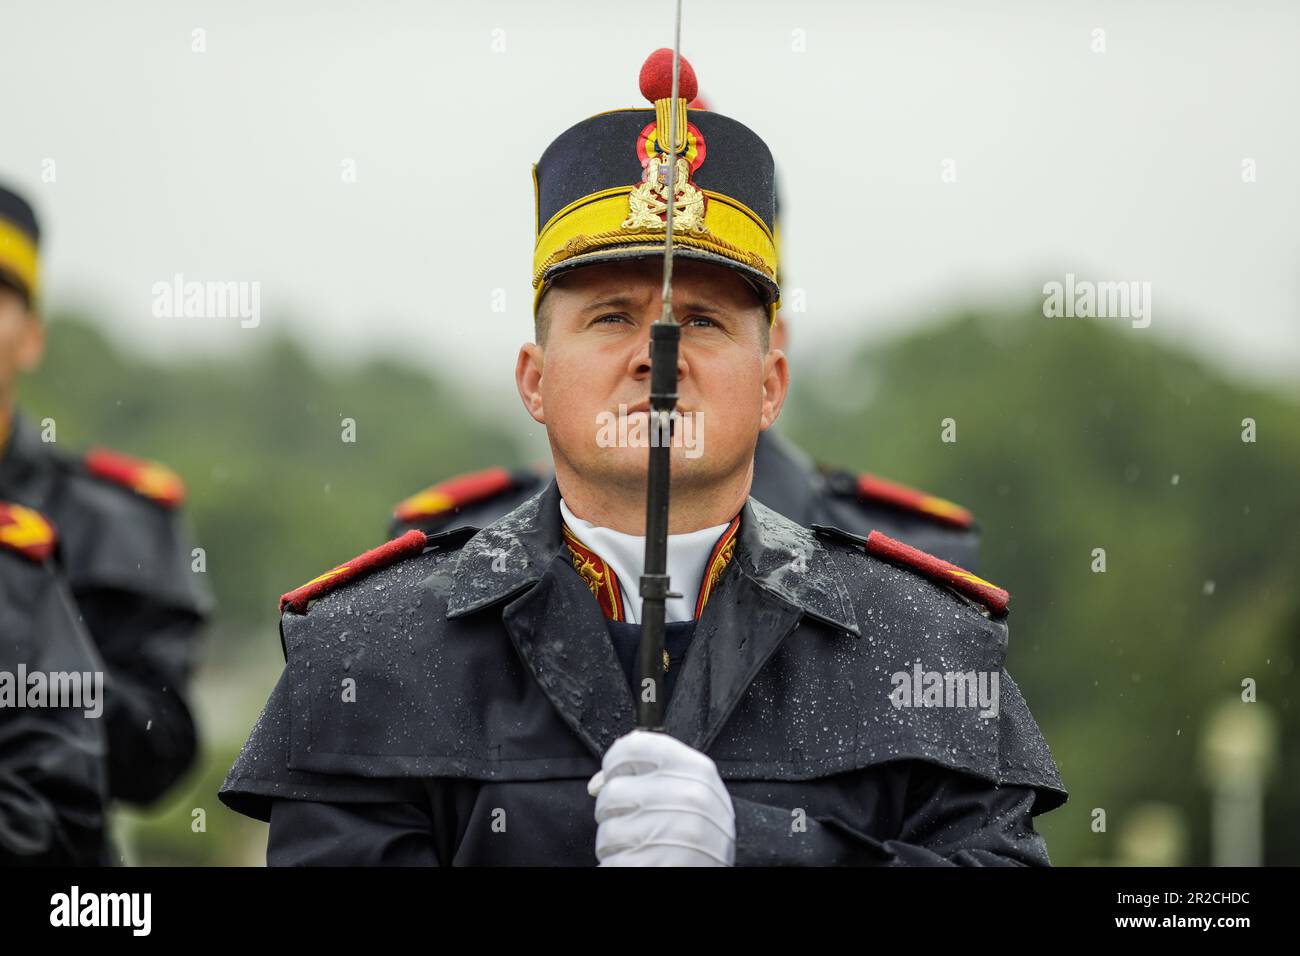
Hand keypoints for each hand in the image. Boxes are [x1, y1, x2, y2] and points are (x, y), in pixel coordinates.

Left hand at [587, 729, 734, 865]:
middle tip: (630, 821)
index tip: (615, 775)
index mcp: (696, 769)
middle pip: (613, 791)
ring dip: (614, 843)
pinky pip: (612, 861)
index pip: (633, 746)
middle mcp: (688, 797)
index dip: (614, 762)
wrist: (729, 868)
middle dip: (612, 810)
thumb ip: (649, 773)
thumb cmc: (704, 829)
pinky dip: (617, 863)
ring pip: (608, 830)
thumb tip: (598, 783)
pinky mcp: (656, 865)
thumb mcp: (693, 789)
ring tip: (638, 845)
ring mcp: (673, 833)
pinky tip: (638, 860)